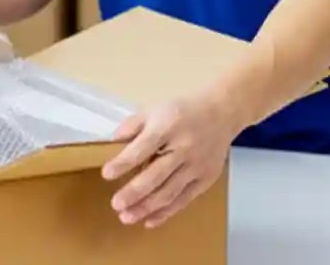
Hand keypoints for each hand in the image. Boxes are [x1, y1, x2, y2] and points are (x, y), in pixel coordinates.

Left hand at [101, 93, 240, 228]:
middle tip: (116, 204)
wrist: (222, 112)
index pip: (143, 148)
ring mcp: (196, 166)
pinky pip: (184, 200)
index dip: (124, 162)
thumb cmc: (182, 112)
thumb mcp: (155, 109)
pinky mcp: (205, 179)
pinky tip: (149, 220)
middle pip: (156, 175)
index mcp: (168, 127)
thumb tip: (112, 144)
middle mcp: (183, 148)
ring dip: (146, 208)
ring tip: (126, 217)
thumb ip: (132, 125)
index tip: (107, 174)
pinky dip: (166, 212)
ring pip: (169, 192)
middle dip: (134, 192)